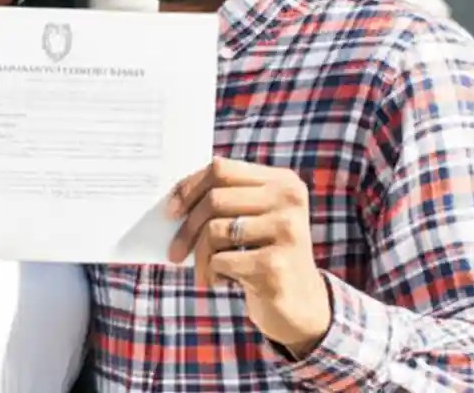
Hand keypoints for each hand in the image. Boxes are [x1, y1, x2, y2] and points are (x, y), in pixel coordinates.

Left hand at [167, 158, 330, 358]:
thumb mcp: (256, 220)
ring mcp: (286, 231)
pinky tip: (225, 282)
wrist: (302, 304)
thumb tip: (174, 201)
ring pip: (216, 230)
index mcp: (283, 181)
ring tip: (206, 270)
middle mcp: (289, 200)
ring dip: (201, 256)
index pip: (222, 169)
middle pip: (215, 199)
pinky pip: (222, 261)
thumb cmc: (266, 255)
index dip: (189, 188)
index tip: (171, 211)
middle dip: (187, 228)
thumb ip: (227, 201)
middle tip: (175, 252)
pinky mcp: (276, 264)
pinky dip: (214, 273)